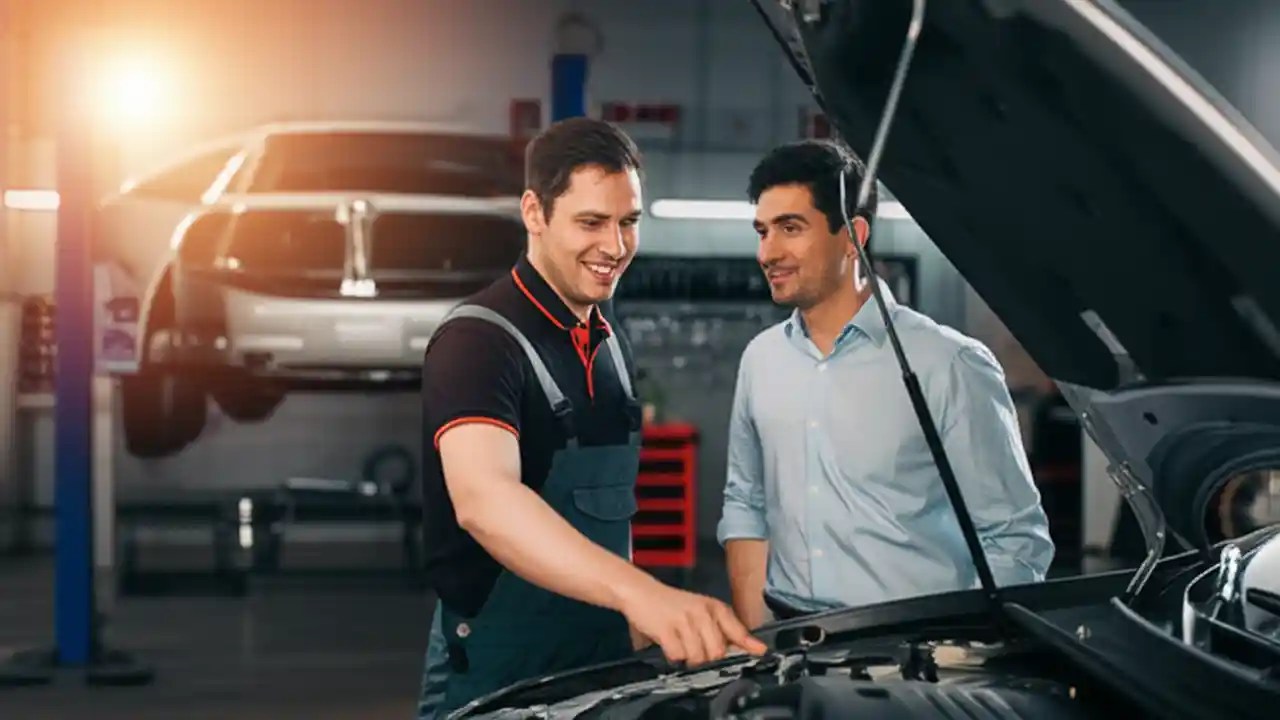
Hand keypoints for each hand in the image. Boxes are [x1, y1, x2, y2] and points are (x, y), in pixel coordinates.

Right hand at [620, 580, 767, 665]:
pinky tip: (669, 644)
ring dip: (688, 657)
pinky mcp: (666, 630)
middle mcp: (702, 613)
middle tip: (694, 648)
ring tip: (680, 644)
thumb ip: (722, 628)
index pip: (736, 629)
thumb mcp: (700, 610)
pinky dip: (673, 655)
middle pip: (717, 652)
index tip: (761, 651)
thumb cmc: (673, 605)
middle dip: (707, 657)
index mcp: (713, 607)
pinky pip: (678, 655)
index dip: (748, 644)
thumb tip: (749, 647)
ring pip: (697, 657)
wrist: (641, 593)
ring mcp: (684, 621)